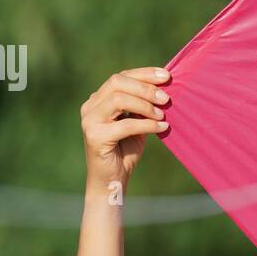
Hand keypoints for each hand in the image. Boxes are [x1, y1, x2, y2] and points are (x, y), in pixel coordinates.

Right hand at [80, 67, 170, 187]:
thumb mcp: (136, 123)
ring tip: (162, 114)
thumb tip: (164, 88)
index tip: (166, 76)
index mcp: (98, 100)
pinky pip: (125, 124)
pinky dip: (146, 124)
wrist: (112, 181)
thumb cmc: (125, 152)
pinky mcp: (95, 137)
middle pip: (117, 83)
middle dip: (145, 87)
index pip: (120, 77)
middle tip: (166, 98)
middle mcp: (90, 107)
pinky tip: (162, 127)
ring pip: (118, 99)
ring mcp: (90, 121)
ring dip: (145, 105)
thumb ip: (142, 106)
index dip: (144, 74)